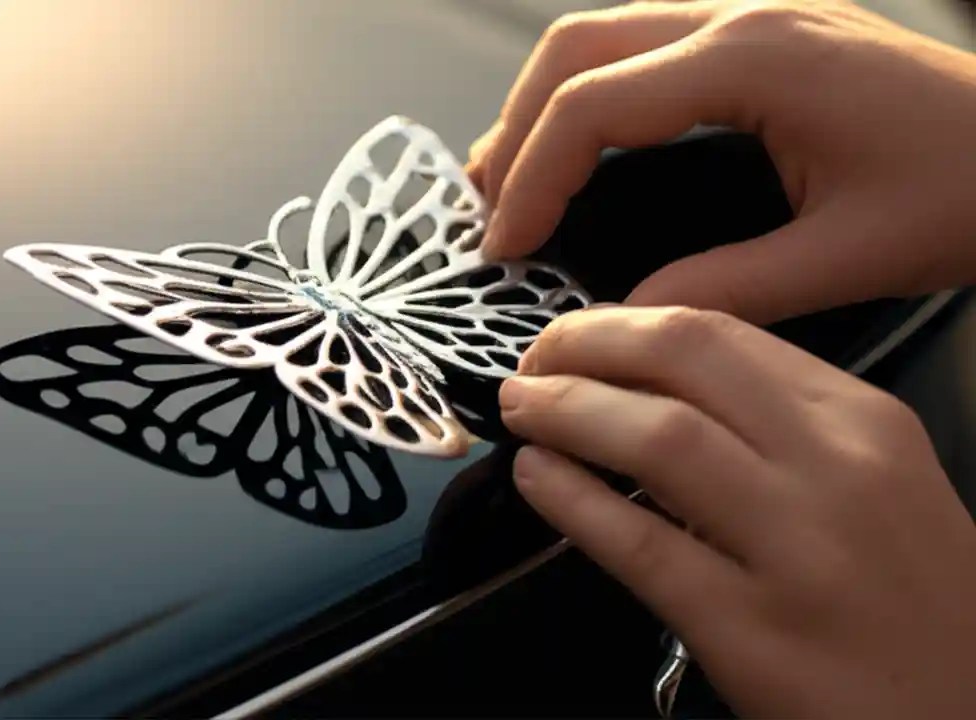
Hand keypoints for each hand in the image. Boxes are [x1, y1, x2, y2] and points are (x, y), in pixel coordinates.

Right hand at [470, 0, 975, 325]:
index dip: (530, 180)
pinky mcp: (761, 34)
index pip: (593, 106)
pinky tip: (583, 148)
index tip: (503, 247)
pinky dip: (590, 97)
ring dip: (542, 106)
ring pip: (599, 37)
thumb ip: (724, 289)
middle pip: (572, 49)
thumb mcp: (848, 254)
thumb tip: (627, 317)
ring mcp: (750, 16)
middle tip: (488, 212)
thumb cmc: (975, 186)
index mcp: (753, 60)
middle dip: (513, 130)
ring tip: (513, 181)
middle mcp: (740, 18)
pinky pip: (640, 46)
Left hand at [500, 305, 975, 718]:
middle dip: (583, 345)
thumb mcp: (875, 482)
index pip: (722, 332)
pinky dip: (571, 501)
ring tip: (522, 410)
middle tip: (533, 360)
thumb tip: (651, 385)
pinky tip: (536, 479)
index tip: (574, 334)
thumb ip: (782, 426)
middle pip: (682, 358)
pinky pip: (639, 545)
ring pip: (656, 437)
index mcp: (864, 420)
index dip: (623, 323)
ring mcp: (796, 549)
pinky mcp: (751, 630)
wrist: (969, 715)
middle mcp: (835, 468)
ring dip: (566, 410)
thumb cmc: (911, 598)